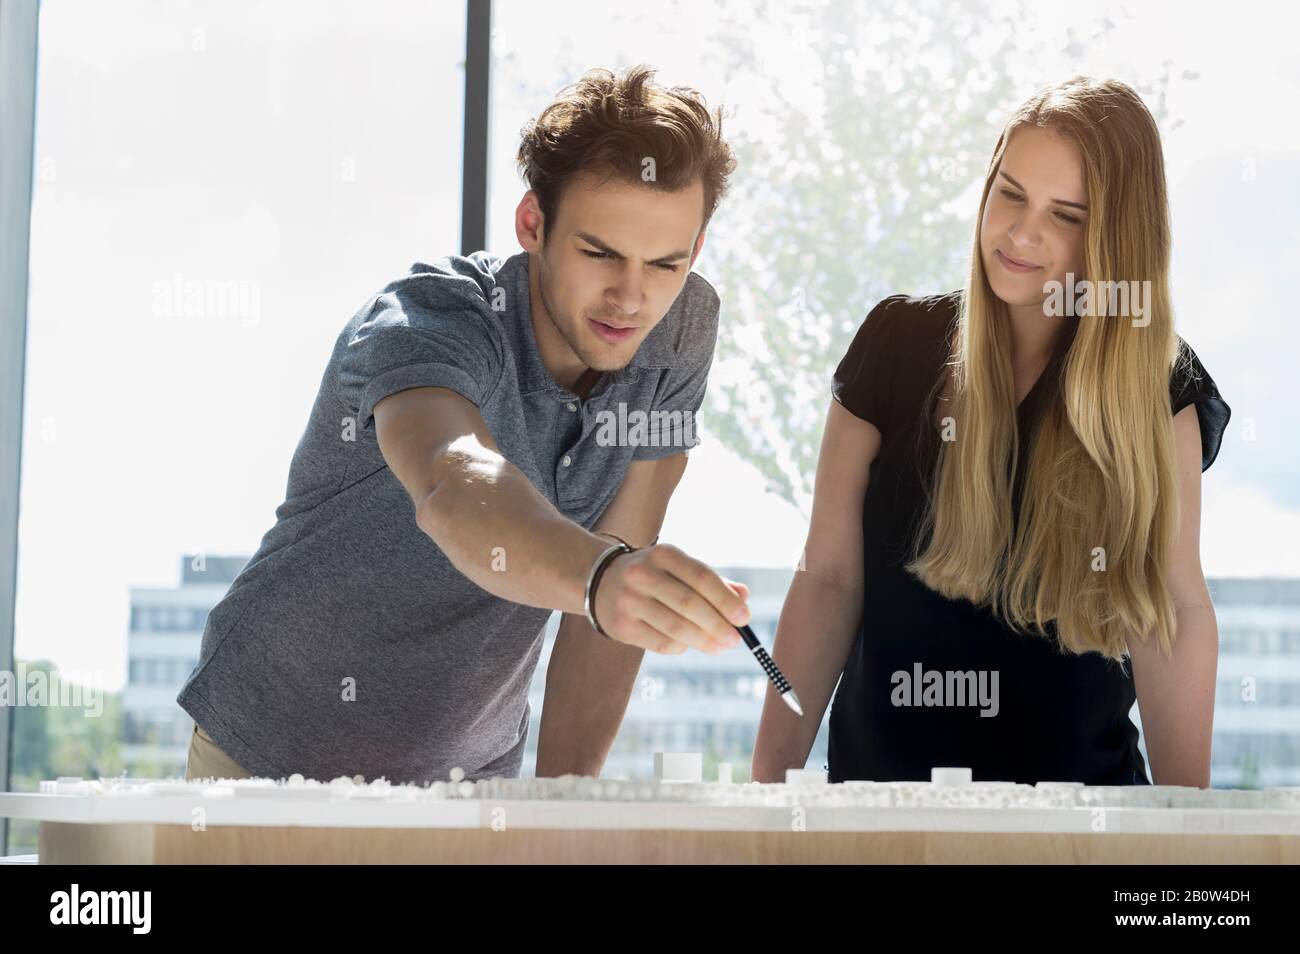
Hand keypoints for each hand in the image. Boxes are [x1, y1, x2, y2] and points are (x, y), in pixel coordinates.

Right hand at [592, 543, 750, 654]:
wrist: (600, 581)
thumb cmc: (654, 575)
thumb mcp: (679, 567)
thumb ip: (713, 581)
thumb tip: (743, 597)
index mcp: (663, 554)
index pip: (701, 577)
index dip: (726, 600)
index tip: (744, 618)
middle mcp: (643, 574)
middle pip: (689, 604)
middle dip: (718, 625)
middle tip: (735, 639)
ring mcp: (629, 601)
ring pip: (676, 628)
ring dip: (704, 641)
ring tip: (720, 647)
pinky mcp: (621, 626)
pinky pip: (661, 643)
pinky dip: (682, 646)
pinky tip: (691, 644)